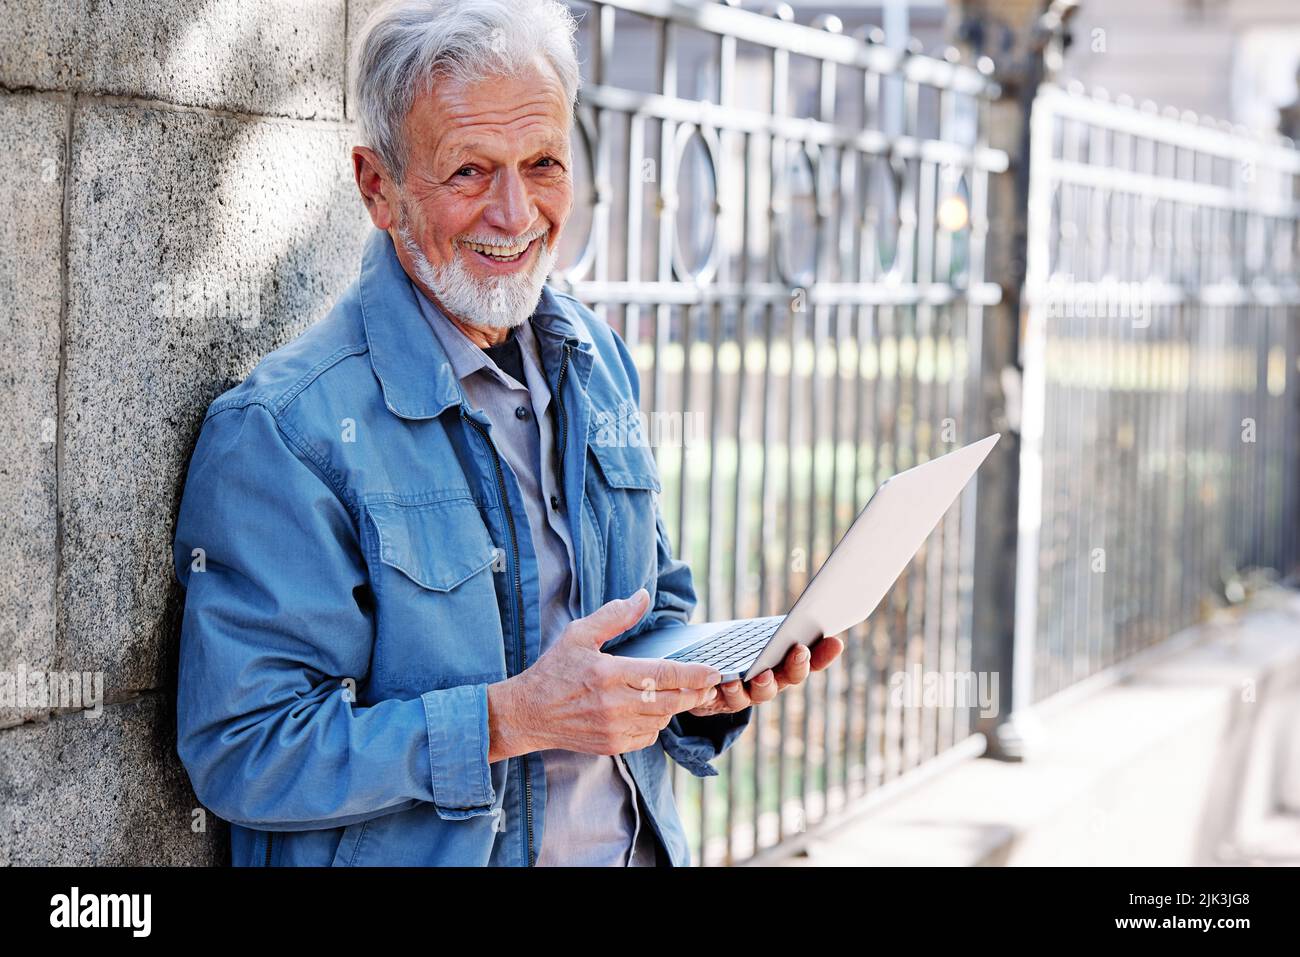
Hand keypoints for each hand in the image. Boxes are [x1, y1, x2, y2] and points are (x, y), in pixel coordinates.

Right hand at [487, 589, 721, 759]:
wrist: (528, 714)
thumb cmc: (554, 671)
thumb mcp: (579, 634)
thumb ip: (614, 616)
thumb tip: (642, 596)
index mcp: (609, 674)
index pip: (663, 675)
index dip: (694, 674)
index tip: (713, 671)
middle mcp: (615, 705)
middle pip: (671, 701)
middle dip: (694, 693)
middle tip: (707, 684)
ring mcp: (614, 729)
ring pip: (662, 719)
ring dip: (674, 706)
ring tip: (677, 693)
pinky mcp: (612, 745)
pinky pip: (648, 735)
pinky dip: (656, 722)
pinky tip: (650, 709)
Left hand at [684, 634, 844, 717]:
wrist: (694, 670)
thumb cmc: (729, 648)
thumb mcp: (748, 635)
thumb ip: (770, 629)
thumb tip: (797, 620)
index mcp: (782, 662)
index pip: (809, 659)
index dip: (823, 654)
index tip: (835, 641)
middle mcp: (771, 681)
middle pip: (790, 677)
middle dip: (797, 665)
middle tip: (800, 651)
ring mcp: (749, 694)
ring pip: (762, 693)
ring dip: (764, 684)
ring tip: (761, 674)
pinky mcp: (724, 701)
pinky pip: (730, 699)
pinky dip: (731, 690)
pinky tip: (728, 681)